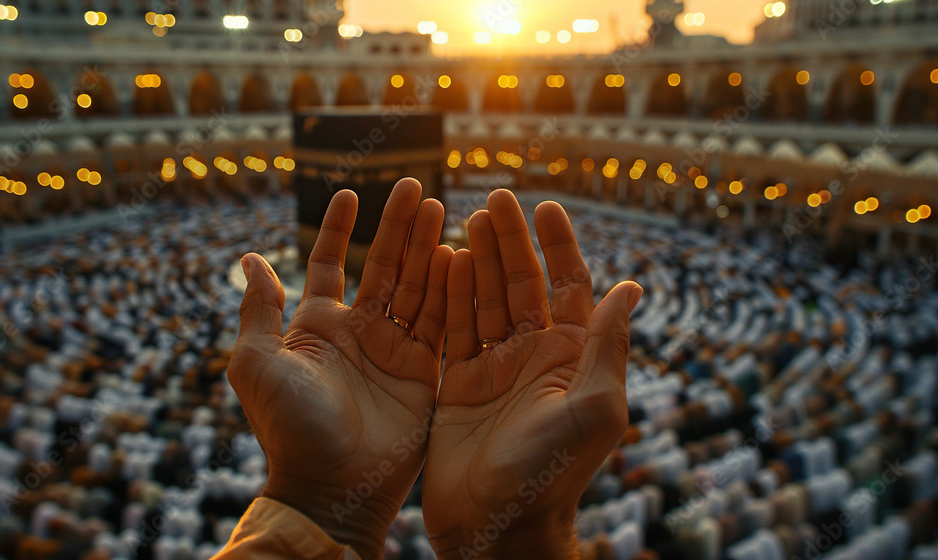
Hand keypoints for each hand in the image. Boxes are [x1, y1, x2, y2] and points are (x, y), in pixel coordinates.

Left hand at [228, 178, 451, 559]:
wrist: (331, 485)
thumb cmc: (288, 426)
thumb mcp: (258, 363)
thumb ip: (258, 310)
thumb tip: (249, 258)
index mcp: (317, 326)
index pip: (328, 263)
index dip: (338, 229)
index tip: (351, 192)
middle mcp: (358, 332)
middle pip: (382, 267)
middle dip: (397, 229)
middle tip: (412, 188)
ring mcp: (394, 351)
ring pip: (414, 287)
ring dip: (426, 249)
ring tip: (439, 208)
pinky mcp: (424, 373)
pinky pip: (439, 322)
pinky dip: (448, 290)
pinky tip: (457, 255)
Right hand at [423, 189, 641, 559]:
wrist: (498, 527)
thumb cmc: (552, 474)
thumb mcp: (592, 408)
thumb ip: (607, 346)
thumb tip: (631, 287)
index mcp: (570, 359)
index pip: (568, 286)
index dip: (558, 245)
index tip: (545, 206)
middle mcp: (533, 358)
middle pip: (520, 285)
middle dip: (509, 242)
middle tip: (493, 200)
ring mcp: (493, 370)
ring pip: (483, 301)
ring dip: (477, 260)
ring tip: (465, 219)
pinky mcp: (457, 386)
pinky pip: (452, 330)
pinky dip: (447, 296)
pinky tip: (442, 264)